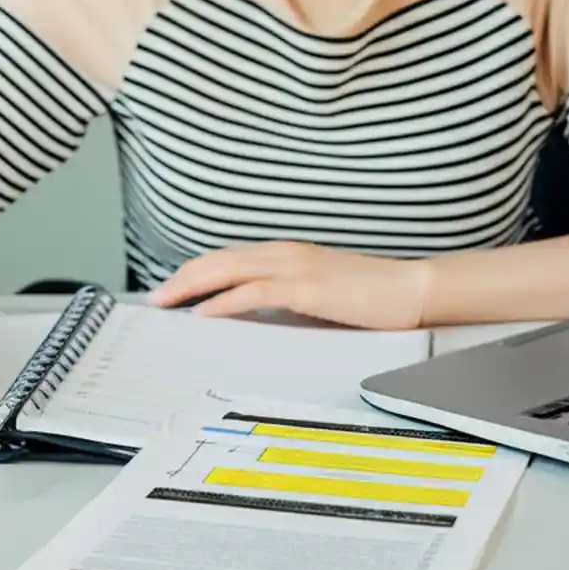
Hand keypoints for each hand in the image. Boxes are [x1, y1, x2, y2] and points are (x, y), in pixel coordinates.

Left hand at [147, 242, 431, 329]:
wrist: (413, 291)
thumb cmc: (371, 297)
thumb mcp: (321, 295)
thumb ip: (289, 299)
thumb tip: (257, 316)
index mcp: (289, 254)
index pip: (230, 258)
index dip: (197, 271)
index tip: (172, 289)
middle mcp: (286, 253)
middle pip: (219, 259)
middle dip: (183, 277)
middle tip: (155, 297)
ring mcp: (296, 267)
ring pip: (229, 269)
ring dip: (192, 286)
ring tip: (167, 303)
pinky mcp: (307, 288)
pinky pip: (254, 292)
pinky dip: (224, 301)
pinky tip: (204, 313)